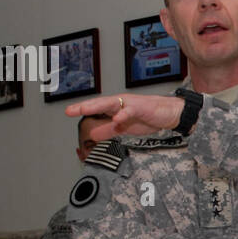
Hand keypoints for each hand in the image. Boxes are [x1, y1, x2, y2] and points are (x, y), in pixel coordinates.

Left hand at [65, 94, 183, 139]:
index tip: (68, 112)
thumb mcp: (124, 127)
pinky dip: (123, 114)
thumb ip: (108, 130)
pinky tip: (117, 118)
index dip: (82, 109)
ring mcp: (131, 104)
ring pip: (112, 104)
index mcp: (116, 108)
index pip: (96, 108)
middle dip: (85, 106)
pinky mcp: (142, 108)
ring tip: (86, 109)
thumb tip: (92, 135)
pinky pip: (131, 111)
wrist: (169, 114)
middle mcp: (121, 103)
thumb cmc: (148, 117)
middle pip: (100, 104)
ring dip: (98, 106)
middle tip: (71, 110)